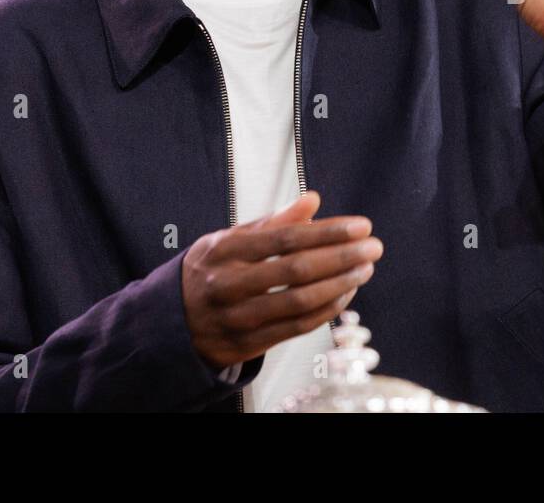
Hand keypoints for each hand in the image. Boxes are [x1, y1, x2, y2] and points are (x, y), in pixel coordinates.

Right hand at [181, 190, 382, 369]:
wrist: (170, 322)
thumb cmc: (209, 271)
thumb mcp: (228, 238)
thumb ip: (272, 221)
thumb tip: (312, 200)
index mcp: (225, 250)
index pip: (285, 238)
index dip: (327, 232)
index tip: (360, 226)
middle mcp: (230, 284)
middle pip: (296, 270)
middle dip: (341, 257)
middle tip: (373, 247)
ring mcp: (238, 317)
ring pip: (299, 302)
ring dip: (340, 285)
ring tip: (365, 269)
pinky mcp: (248, 344)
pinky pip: (296, 327)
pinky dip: (326, 310)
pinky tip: (345, 294)